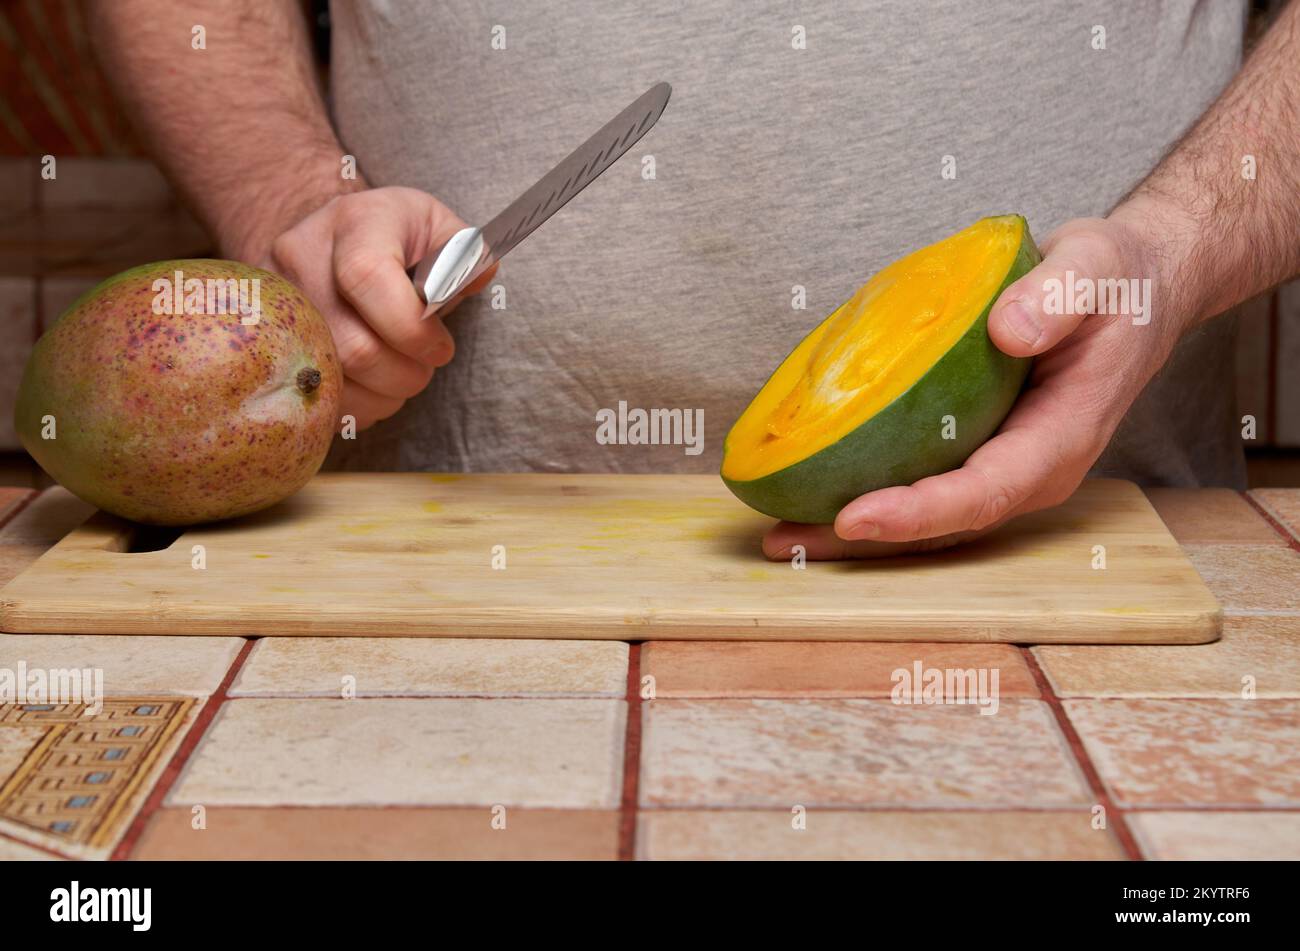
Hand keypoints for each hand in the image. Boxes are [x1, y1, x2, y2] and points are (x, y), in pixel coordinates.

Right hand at [260, 186, 494, 429]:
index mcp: (353, 224)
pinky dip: (353, 406)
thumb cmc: (390, 235)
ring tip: (399, 378)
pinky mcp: (266, 343)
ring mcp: (275, 305)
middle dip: (405, 374)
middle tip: (424, 367)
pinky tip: (371, 386)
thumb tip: (479, 274)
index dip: (412, 328)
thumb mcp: (433, 224)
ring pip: (331, 384)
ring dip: (381, 397)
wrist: (321, 237)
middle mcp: (302, 259)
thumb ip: (465, 251)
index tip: (441, 347)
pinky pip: (311, 400)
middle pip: (353, 348)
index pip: (367, 277)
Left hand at [764, 212, 1191, 559]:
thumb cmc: (1114, 283)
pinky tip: (808, 487)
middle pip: (941, 523)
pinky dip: (865, 491)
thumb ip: (1058, 296)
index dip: (919, 512)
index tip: (853, 516)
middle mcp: (1028, 470)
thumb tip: (1006, 330)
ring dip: (851, 530)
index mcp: (1060, 440)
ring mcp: (1000, 467)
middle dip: (863, 539)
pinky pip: (918, 484)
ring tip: (779, 534)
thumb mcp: (1097, 269)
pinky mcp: (975, 452)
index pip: (984, 491)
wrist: (1130, 291)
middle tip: (785, 540)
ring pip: (924, 515)